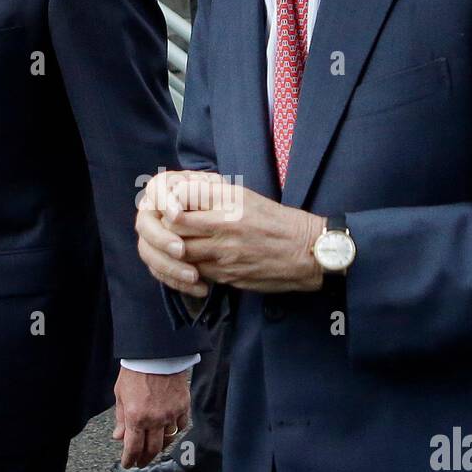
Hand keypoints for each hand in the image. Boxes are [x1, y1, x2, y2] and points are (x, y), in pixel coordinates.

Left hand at [112, 367, 190, 469]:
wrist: (157, 354)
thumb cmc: (135, 371)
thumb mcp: (121, 394)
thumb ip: (121, 418)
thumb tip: (119, 437)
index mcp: (136, 417)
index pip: (133, 447)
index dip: (130, 459)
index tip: (128, 464)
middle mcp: (154, 419)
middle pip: (152, 449)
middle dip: (145, 459)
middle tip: (141, 462)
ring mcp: (171, 414)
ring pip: (168, 440)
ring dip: (160, 447)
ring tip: (154, 450)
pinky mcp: (183, 406)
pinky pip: (181, 426)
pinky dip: (174, 431)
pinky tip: (169, 431)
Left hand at [138, 170, 323, 292]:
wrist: (306, 252)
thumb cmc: (276, 220)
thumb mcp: (246, 197)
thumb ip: (213, 195)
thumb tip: (180, 194)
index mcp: (229, 204)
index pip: (179, 207)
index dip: (167, 209)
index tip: (169, 209)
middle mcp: (225, 229)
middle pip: (176, 232)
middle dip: (166, 231)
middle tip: (166, 229)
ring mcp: (225, 256)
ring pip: (183, 255)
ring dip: (175, 252)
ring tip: (178, 245)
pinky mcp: (228, 277)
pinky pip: (197, 273)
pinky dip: (189, 268)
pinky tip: (194, 262)